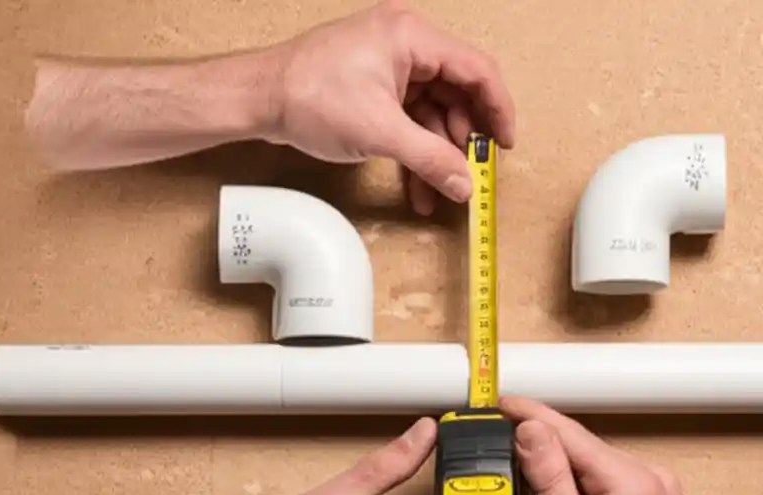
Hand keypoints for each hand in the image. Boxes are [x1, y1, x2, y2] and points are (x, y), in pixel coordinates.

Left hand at [263, 0, 515, 214]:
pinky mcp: (374, 86)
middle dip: (465, 137)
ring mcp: (389, 65)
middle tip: (474, 171)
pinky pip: (410, 118)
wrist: (257, 99)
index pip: (476, 70)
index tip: (505, 144)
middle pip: (457, 91)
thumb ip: (430, 159)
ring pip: (433, 110)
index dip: (498, 109)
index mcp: (411, 36)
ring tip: (443, 189)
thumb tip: (464, 184)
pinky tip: (420, 184)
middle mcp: (404, 44)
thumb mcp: (379, 133)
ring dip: (439, 152)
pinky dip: (416, 149)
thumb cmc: (308, 96)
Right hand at [501, 397, 762, 494]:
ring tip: (518, 471)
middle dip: (539, 442)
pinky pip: (609, 479)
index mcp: (630, 481)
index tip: (498, 401)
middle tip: (495, 439)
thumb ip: (551, 484)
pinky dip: (580, 483)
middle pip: (582, 446)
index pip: (569, 432)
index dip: (529, 414)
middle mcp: (650, 475)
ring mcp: (658, 488)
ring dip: (559, 466)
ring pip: (594, 463)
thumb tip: (531, 432)